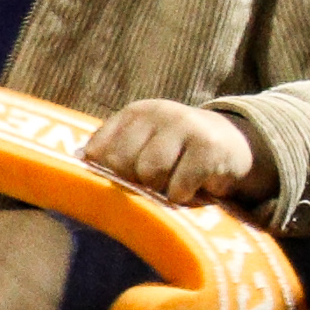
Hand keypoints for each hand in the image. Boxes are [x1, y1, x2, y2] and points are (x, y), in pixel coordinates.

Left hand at [83, 98, 269, 208]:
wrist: (234, 144)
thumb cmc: (178, 151)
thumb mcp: (145, 142)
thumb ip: (114, 150)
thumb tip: (76, 159)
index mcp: (135, 113)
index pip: (99, 149)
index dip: (106, 174)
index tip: (120, 183)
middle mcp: (158, 113)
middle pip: (122, 163)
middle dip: (136, 182)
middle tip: (156, 184)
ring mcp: (184, 127)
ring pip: (150, 174)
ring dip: (162, 190)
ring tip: (175, 184)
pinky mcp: (208, 148)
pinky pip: (179, 186)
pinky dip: (184, 196)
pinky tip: (196, 187)